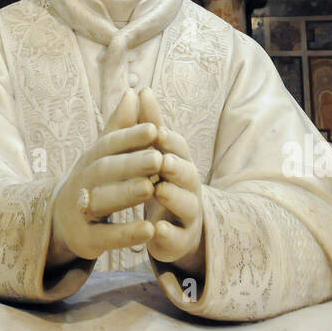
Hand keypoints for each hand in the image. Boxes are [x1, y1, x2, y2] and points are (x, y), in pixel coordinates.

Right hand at [48, 90, 159, 265]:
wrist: (60, 222)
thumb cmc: (92, 182)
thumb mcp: (103, 155)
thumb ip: (121, 127)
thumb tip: (135, 92)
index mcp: (90, 160)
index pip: (109, 145)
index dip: (130, 137)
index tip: (154, 130)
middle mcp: (81, 182)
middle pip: (105, 171)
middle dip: (131, 164)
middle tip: (158, 159)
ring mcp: (80, 212)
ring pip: (102, 201)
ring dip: (126, 194)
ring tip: (151, 188)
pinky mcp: (84, 240)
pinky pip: (105, 236)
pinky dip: (126, 234)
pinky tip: (150, 230)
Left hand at [138, 88, 203, 271]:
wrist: (172, 227)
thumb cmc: (162, 182)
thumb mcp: (155, 155)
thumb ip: (149, 126)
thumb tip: (143, 90)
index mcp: (180, 165)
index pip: (178, 149)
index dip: (169, 141)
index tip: (156, 132)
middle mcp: (189, 188)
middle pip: (188, 175)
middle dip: (176, 167)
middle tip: (161, 161)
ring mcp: (188, 215)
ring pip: (187, 205)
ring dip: (174, 197)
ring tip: (159, 191)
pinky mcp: (180, 240)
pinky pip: (178, 238)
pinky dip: (168, 234)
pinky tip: (157, 230)